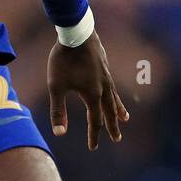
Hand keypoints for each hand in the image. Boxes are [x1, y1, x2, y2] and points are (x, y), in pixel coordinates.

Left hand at [47, 30, 129, 149]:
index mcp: (93, 95)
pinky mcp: (104, 66)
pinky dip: (114, 94)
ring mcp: (106, 76)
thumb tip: (59, 133)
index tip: (92, 148)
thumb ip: (58, 110)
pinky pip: (112, 86)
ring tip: (124, 118)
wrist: (76, 32)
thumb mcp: (56, 86)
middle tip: (117, 139)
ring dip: (118, 110)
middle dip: (112, 126)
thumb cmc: (63, 60)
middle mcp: (104, 88)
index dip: (94, 135)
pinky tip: (112, 92)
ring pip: (114, 97)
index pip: (95, 121)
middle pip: (109, 112)